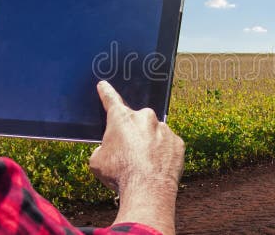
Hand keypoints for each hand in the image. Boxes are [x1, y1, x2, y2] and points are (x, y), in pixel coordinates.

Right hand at [90, 81, 184, 234]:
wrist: (148, 190)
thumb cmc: (119, 174)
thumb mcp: (97, 162)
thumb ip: (102, 149)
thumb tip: (108, 150)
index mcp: (122, 118)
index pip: (111, 99)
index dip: (106, 92)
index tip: (104, 85)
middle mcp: (145, 117)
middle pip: (136, 122)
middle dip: (132, 134)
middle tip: (129, 153)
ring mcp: (164, 129)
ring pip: (154, 133)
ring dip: (149, 144)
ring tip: (144, 165)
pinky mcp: (178, 142)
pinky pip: (168, 145)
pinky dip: (163, 153)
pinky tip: (157, 167)